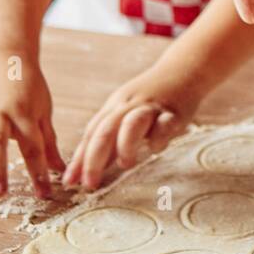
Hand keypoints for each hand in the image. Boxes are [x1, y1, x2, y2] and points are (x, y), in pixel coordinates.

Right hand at [0, 56, 64, 197]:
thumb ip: (49, 143)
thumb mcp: (44, 113)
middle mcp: (1, 113)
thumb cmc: (30, 88)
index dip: (38, 172)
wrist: (8, 58)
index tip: (43, 194)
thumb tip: (62, 170)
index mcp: (25, 115)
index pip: (34, 148)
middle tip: (0, 193)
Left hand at [62, 66, 202, 190]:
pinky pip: (164, 125)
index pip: (91, 134)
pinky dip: (159, 138)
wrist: (184, 70)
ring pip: (131, 124)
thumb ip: (111, 140)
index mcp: (114, 107)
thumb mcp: (127, 113)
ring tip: (125, 164)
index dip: (79, 159)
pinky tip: (155, 149)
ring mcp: (151, 108)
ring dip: (124, 146)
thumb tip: (91, 169)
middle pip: (105, 131)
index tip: (69, 182)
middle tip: (89, 184)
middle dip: (93, 160)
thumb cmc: (152, 97)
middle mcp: (128, 106)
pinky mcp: (174, 112)